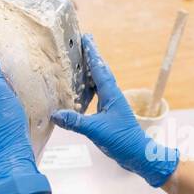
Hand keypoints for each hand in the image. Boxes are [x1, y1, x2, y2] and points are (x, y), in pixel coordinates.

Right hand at [51, 36, 178, 187]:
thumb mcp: (96, 130)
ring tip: (79, 63)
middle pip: (100, 72)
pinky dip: (89, 89)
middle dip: (91, 57)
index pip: (100, 69)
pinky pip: (98, 95)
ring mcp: (112, 104)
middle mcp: (113, 96)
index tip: (86, 38)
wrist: (138, 155)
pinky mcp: (110, 114)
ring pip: (99, 83)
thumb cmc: (122, 141)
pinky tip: (81, 92)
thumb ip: (76, 122)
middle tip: (82, 44)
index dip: (92, 53)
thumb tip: (55, 114)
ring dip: (90, 72)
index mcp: (111, 95)